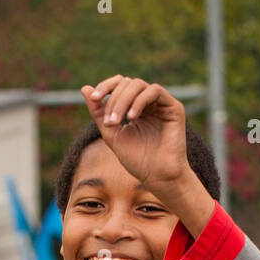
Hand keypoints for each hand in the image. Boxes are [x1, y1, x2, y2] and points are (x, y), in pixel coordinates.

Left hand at [81, 75, 189, 194]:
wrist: (158, 176)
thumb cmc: (137, 160)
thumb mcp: (111, 134)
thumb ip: (99, 113)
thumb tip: (85, 88)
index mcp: (135, 107)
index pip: (120, 84)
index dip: (106, 86)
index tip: (94, 98)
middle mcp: (149, 102)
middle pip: (127, 83)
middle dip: (113, 100)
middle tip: (109, 122)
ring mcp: (162, 103)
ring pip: (139, 85)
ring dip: (123, 100)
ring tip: (116, 122)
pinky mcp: (174, 107)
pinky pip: (154, 91)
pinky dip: (139, 101)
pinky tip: (132, 118)